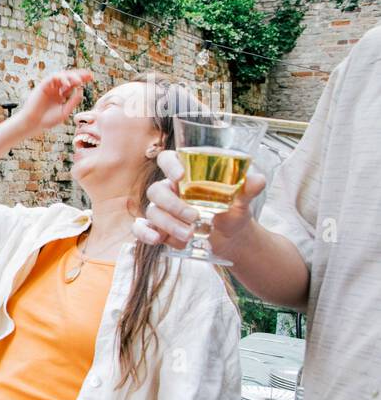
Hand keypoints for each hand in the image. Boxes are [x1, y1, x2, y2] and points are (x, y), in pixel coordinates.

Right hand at [12, 69, 92, 135]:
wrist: (34, 123)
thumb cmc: (48, 120)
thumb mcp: (65, 111)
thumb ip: (73, 101)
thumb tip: (81, 90)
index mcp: (61, 96)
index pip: (73, 85)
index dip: (82, 80)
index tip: (91, 78)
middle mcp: (55, 89)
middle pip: (69, 78)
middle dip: (79, 75)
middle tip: (89, 75)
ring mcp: (49, 87)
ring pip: (62, 76)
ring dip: (71, 76)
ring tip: (79, 81)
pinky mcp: (43, 85)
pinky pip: (53, 77)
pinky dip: (61, 78)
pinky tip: (68, 84)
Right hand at [133, 149, 266, 253]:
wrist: (232, 238)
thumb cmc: (233, 211)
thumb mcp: (242, 200)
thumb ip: (248, 189)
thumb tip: (257, 179)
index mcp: (186, 176)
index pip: (166, 159)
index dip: (169, 165)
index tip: (181, 177)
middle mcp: (170, 191)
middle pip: (157, 190)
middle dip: (173, 205)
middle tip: (194, 216)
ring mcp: (162, 211)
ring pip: (152, 212)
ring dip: (169, 224)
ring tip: (191, 235)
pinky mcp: (158, 229)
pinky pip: (141, 228)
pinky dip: (145, 234)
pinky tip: (157, 240)